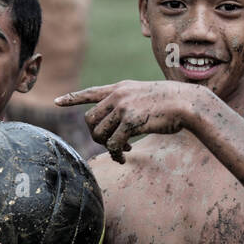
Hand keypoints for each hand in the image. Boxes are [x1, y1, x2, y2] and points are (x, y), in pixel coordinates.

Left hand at [55, 81, 201, 161]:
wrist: (186, 103)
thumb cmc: (171, 103)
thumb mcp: (145, 95)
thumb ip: (128, 103)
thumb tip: (117, 122)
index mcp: (120, 87)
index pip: (91, 92)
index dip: (72, 98)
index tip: (57, 102)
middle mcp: (118, 95)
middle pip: (90, 120)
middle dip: (97, 136)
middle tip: (111, 144)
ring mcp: (123, 108)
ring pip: (99, 133)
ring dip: (108, 146)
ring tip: (123, 150)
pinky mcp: (130, 122)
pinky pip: (114, 144)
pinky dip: (117, 154)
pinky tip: (126, 156)